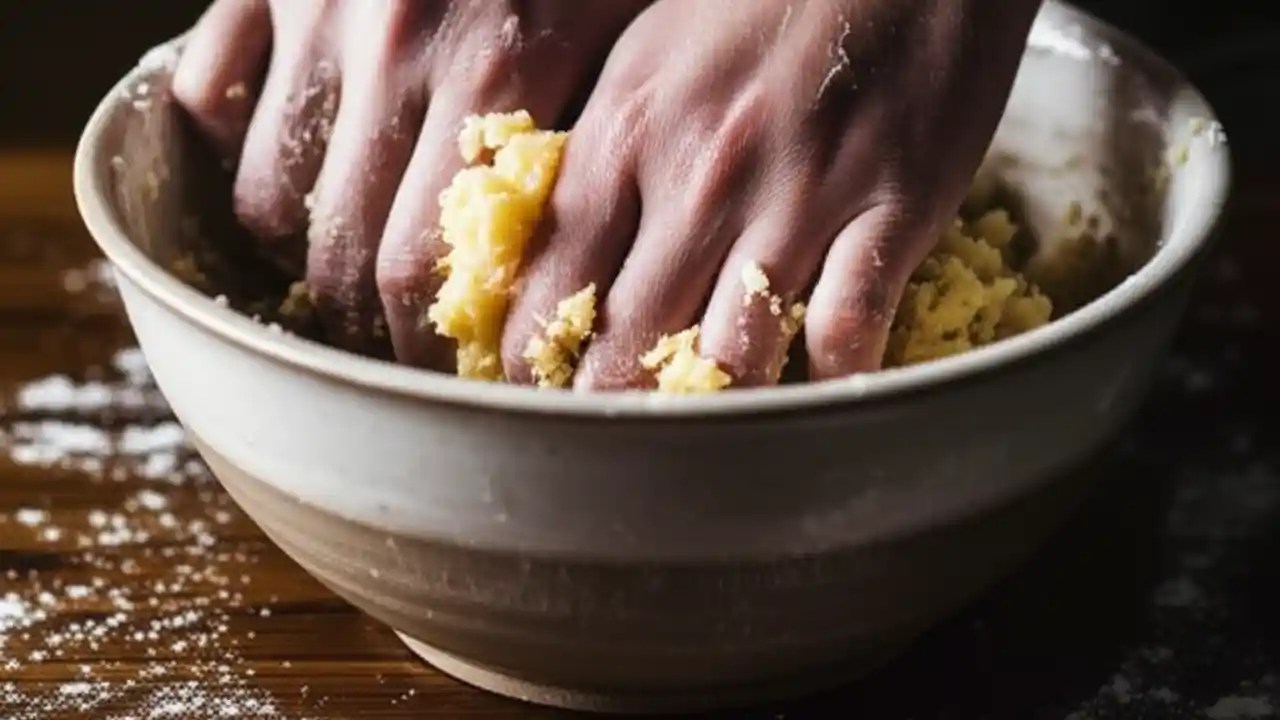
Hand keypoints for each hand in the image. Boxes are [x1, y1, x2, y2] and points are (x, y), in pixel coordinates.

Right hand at [173, 0, 650, 361]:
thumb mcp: (630, 22)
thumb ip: (596, 126)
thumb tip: (586, 257)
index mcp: (503, 68)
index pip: (435, 275)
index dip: (433, 348)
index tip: (454, 372)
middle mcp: (400, 52)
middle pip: (349, 260)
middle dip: (372, 330)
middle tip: (403, 350)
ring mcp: (321, 17)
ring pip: (274, 201)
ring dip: (306, 256)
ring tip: (350, 271)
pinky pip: (215, 100)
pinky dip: (242, 152)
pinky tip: (292, 172)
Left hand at [497, 0, 1041, 388]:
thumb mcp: (644, 55)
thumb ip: (592, 152)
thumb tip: (537, 245)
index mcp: (624, 134)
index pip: (545, 285)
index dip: (526, 360)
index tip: (530, 391)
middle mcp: (699, 178)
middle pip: (624, 344)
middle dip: (605, 409)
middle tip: (605, 441)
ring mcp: (799, 198)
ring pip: (731, 361)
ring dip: (712, 409)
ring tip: (700, 432)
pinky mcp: (894, 210)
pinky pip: (849, 334)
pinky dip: (829, 378)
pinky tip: (816, 386)